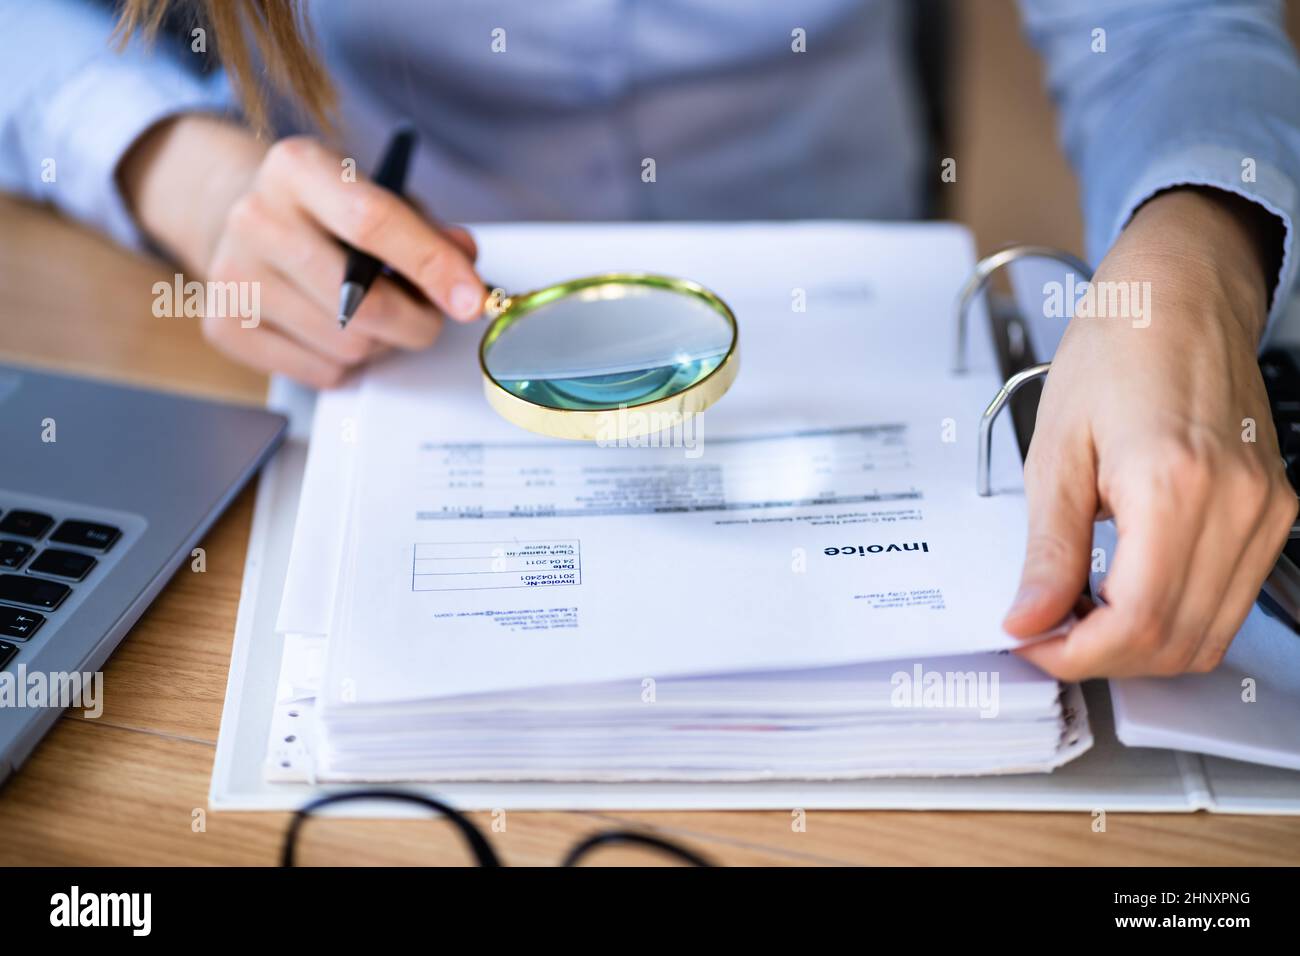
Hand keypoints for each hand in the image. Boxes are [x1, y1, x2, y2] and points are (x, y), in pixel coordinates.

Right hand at [119, 115, 483, 386]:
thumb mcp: (377, 193)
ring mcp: (233, 276)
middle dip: (418, 321)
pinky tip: (336, 328)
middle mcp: (254, 217)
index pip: (374, 222)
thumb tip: (465, 266)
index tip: (472, 299)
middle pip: (363, 302)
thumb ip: (428, 229)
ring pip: (349, 345)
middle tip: (431, 315)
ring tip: (375, 314)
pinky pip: (322, 371)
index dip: (433, 267)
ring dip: (383, 342)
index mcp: (296, 168)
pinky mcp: (224, 326)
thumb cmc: (324, 209)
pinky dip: (347, 362)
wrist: (239, 215)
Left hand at [1003, 188, 1297, 678]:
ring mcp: (1266, 510)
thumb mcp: (1054, 451)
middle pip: (1176, 641)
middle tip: (1045, 633)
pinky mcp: (1274, 509)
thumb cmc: (1114, 350)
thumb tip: (1029, 620)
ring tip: (1078, 613)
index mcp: (1173, 485)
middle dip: (1102, 657)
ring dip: (1139, 645)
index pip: (1136, 623)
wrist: (1180, 294)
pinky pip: (1228, 598)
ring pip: (1210, 633)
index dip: (1076, 654)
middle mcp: (1236, 504)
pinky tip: (1123, 591)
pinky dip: (1175, 615)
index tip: (1031, 644)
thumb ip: (1046, 548)